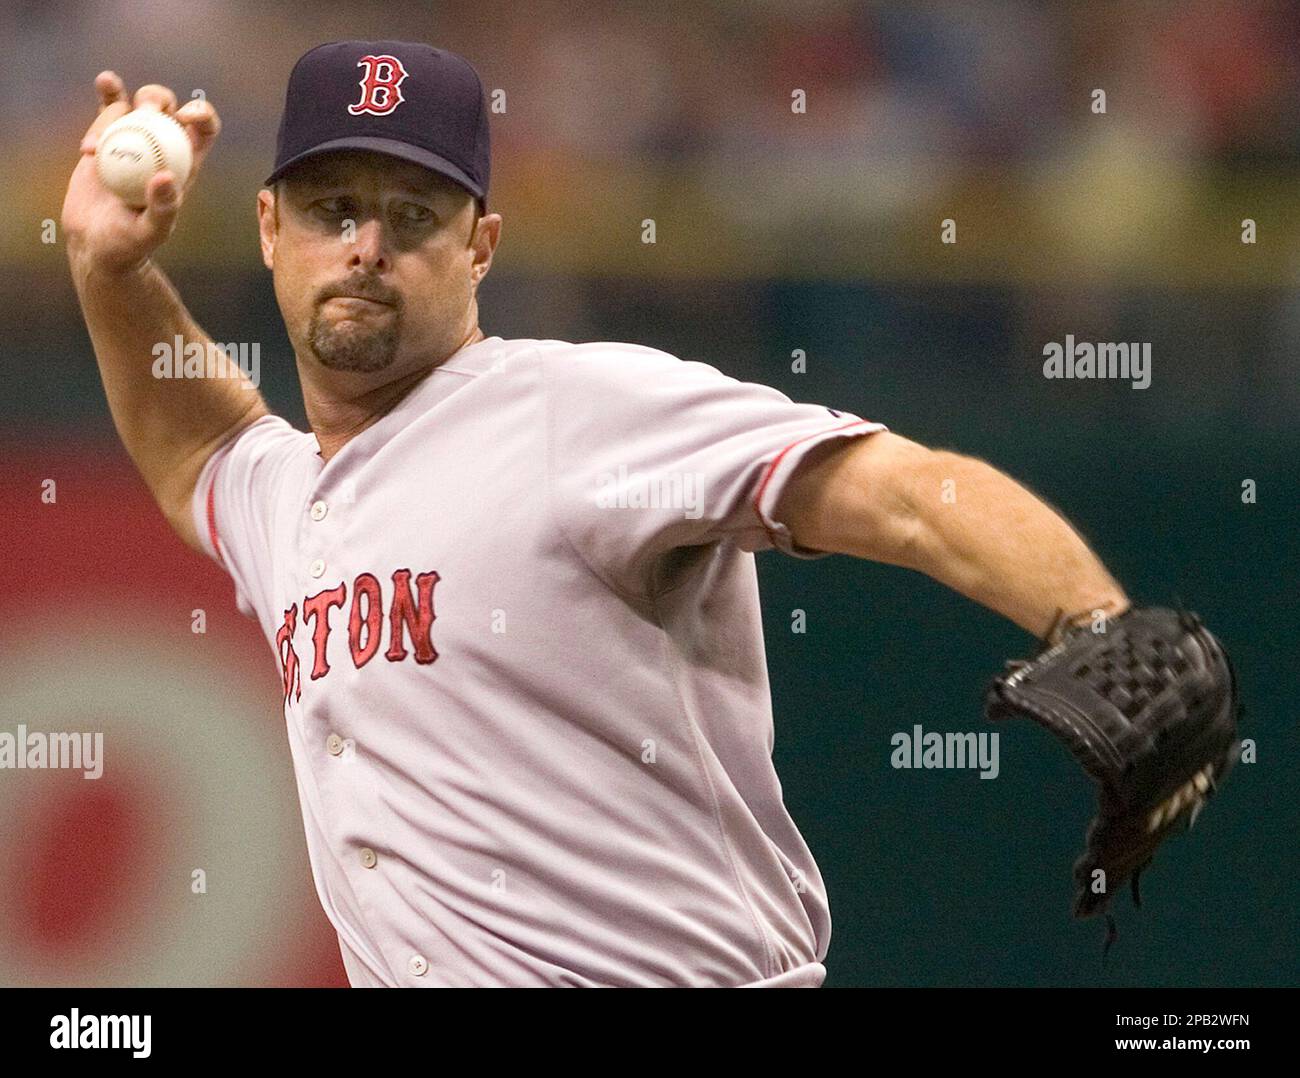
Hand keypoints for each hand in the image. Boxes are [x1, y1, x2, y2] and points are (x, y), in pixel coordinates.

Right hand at [61, 72, 221, 274]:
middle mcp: (162, 146)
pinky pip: (108, 107)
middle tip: (141, 112)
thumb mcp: (150, 232)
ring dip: (114, 113)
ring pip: (133, 105)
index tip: (186, 116)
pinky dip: (107, 93)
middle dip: (157, 99)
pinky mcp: (106, 137)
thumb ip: (162, 209)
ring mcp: (133, 139)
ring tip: (91, 150)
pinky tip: (106, 82)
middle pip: (168, 107)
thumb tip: (165, 177)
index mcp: (184, 164)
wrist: (94, 242)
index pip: (204, 130)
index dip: (202, 114)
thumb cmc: (129, 244)